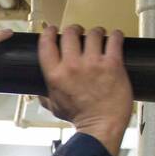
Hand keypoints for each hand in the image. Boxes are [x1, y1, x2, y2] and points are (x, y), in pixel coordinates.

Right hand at [36, 25, 133, 154]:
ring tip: (99, 36)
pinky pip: (114, 39)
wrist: (101, 126)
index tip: (54, 30)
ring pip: (93, 33)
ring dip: (96, 32)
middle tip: (79, 32)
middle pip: (70, 33)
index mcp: (55, 75)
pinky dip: (116, 35)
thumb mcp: (54, 106)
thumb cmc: (79, 118)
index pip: (47, 43)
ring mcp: (93, 64)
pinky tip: (115, 37)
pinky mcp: (113, 64)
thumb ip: (45, 94)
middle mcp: (72, 66)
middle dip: (74, 30)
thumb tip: (38, 90)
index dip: (50, 32)